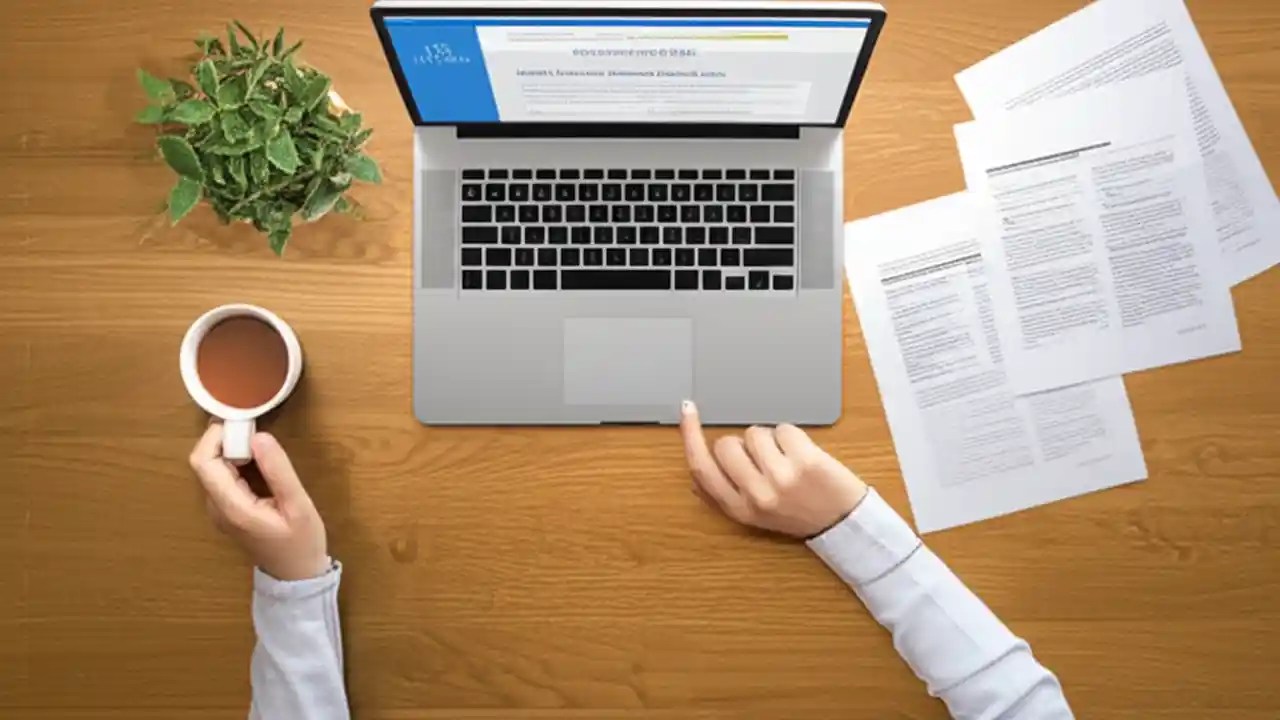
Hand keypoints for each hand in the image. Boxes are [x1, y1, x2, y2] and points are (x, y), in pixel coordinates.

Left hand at [189, 423, 329, 580]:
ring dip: (229, 448)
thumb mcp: (298, 506)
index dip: (217, 437)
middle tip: (254, 429)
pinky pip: (220, 476)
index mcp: (232, 507)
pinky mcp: (226, 509)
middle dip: (223, 439)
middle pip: (204, 462)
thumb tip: (259, 437)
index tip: (245, 425)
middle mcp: (217, 508)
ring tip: (258, 442)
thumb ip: (278, 471)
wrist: (297, 576)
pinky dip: (234, 460)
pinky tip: (257, 459)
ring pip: (210, 467)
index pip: (204, 462)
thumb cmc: (301, 544)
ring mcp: (219, 510)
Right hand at [679, 401, 868, 537]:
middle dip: (742, 443)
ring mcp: (781, 478)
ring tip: (789, 461)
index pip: (702, 469)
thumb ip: (726, 493)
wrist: (844, 524)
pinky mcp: (805, 461)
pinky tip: (804, 456)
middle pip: (726, 445)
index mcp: (740, 509)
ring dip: (770, 440)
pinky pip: (783, 429)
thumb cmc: (799, 513)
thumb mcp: (755, 515)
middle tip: (765, 460)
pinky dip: (793, 437)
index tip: (687, 411)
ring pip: (755, 433)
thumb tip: (695, 472)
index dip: (689, 436)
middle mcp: (757, 495)